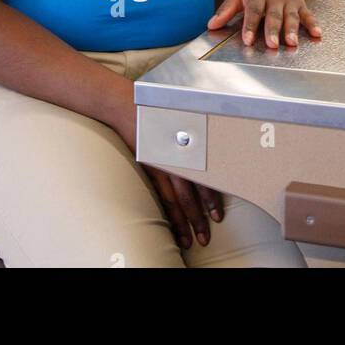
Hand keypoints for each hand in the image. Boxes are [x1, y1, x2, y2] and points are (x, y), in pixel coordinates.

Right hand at [110, 92, 222, 249]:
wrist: (126, 105)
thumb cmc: (158, 109)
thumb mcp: (183, 118)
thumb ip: (196, 133)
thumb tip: (212, 144)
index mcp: (189, 145)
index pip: (204, 178)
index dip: (212, 199)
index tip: (218, 216)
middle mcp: (177, 157)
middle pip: (191, 194)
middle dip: (200, 216)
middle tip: (208, 235)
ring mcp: (161, 164)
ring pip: (176, 199)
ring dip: (185, 221)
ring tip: (191, 240)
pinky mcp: (148, 166)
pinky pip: (159, 194)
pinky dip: (167, 211)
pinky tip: (171, 225)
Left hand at [207, 0, 322, 49]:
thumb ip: (226, 10)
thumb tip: (211, 25)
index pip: (253, 11)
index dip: (249, 26)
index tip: (247, 39)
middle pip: (273, 15)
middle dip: (272, 30)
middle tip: (271, 44)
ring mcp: (289, 1)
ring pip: (291, 16)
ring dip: (292, 29)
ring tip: (291, 42)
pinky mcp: (300, 4)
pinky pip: (308, 14)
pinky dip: (313, 24)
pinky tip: (317, 34)